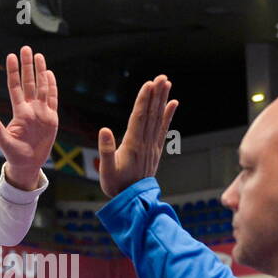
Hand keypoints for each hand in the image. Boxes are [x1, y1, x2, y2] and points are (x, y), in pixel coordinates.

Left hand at [0, 46, 57, 190]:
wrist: (28, 164)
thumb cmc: (13, 153)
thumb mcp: (2, 138)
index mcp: (19, 111)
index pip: (15, 87)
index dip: (13, 71)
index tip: (11, 56)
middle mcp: (30, 108)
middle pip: (29, 82)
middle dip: (28, 66)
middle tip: (26, 48)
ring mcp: (42, 112)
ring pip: (42, 87)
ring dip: (41, 72)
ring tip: (39, 56)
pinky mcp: (52, 118)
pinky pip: (52, 99)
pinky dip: (52, 86)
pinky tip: (49, 74)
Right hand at [97, 75, 178, 197]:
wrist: (132, 200)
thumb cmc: (116, 185)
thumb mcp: (106, 170)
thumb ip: (106, 150)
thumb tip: (104, 129)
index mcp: (133, 145)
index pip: (139, 118)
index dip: (144, 100)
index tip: (149, 84)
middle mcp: (145, 143)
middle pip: (152, 114)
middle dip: (156, 95)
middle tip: (161, 77)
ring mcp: (152, 146)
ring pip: (158, 118)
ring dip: (162, 100)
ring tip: (166, 83)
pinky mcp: (155, 149)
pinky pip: (163, 128)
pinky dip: (168, 115)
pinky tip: (173, 103)